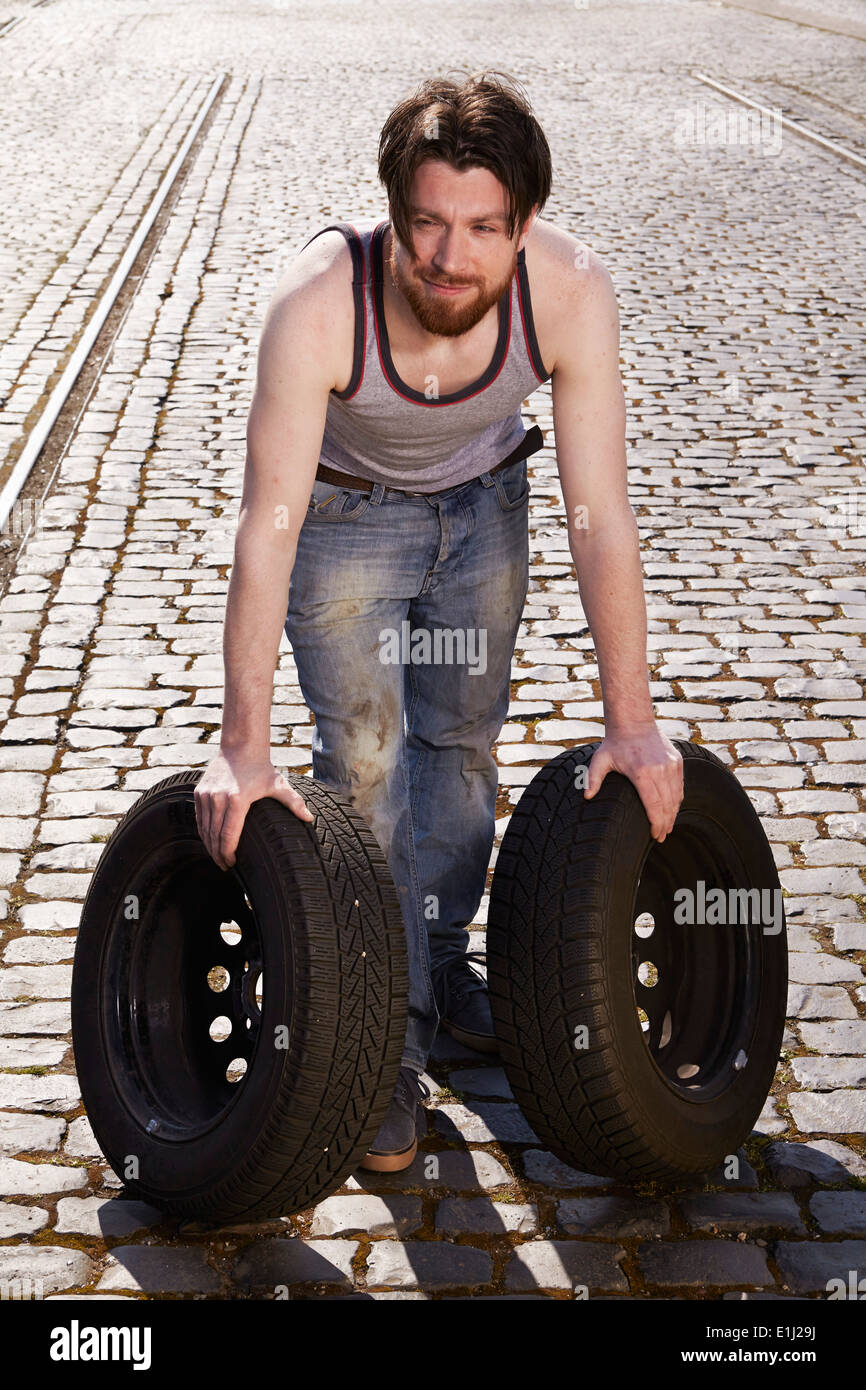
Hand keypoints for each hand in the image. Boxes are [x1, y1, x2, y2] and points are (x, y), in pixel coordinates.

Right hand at [194, 750, 314, 870]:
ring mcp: (206, 795)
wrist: (240, 747)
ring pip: (204, 829)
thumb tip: (310, 818)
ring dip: (209, 846)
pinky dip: (203, 832)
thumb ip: (294, 802)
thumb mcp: (278, 784)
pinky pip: (199, 819)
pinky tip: (210, 842)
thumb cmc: (261, 769)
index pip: (228, 836)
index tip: (232, 864)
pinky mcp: (199, 792)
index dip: (228, 854)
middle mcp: (218, 798)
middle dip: (218, 855)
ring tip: (218, 857)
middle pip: (214, 836)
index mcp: (237, 800)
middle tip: (225, 866)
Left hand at [583, 725, 682, 841]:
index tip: (656, 835)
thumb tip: (586, 797)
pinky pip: (680, 786)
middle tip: (661, 837)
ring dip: (673, 814)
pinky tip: (672, 810)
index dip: (656, 823)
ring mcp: (671, 765)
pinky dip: (677, 800)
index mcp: (642, 773)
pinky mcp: (677, 761)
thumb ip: (593, 779)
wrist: (634, 721)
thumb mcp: (600, 760)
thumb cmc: (615, 742)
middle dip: (665, 824)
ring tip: (668, 827)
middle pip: (667, 805)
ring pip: (676, 797)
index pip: (654, 806)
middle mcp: (660, 770)